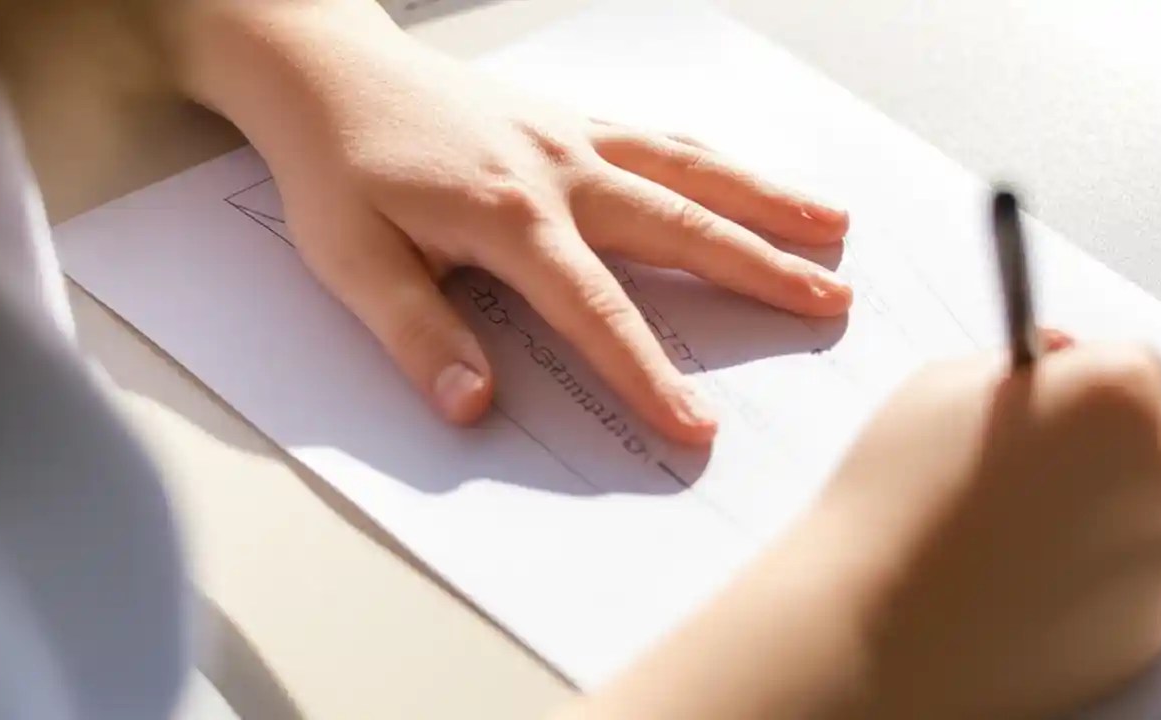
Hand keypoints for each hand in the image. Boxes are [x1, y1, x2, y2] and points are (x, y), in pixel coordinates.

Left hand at [182, 0, 850, 442]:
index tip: (696, 426)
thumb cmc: (337, 167)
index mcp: (509, 217)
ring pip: (690, 171)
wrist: (329, 73)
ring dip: (765, 202)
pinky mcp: (572, 119)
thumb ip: (417, 334)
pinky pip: (662, 141)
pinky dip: (719, 163)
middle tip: (830, 302)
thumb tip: (473, 406)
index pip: (596, 312)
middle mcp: (560, 171)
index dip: (648, 374)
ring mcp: (574, 137)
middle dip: (760, 271)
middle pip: (680, 228)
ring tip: (831, 228)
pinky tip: (748, 179)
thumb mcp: (352, 261)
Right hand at [561, 339, 1160, 719]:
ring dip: (1085, 501)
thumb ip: (1012, 368)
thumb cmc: (875, 513)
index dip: (1054, 372)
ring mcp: (1159, 559)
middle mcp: (1159, 474)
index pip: (1118, 357)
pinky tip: (1002, 578)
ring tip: (986, 526)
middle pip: (1152, 432)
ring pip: (1142, 505)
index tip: (1012, 393)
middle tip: (994, 461)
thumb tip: (1049, 370)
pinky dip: (1080, 570)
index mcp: (1110, 397)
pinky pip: (1123, 576)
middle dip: (1084, 434)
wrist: (863, 646)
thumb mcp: (933, 394)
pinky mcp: (1136, 629)